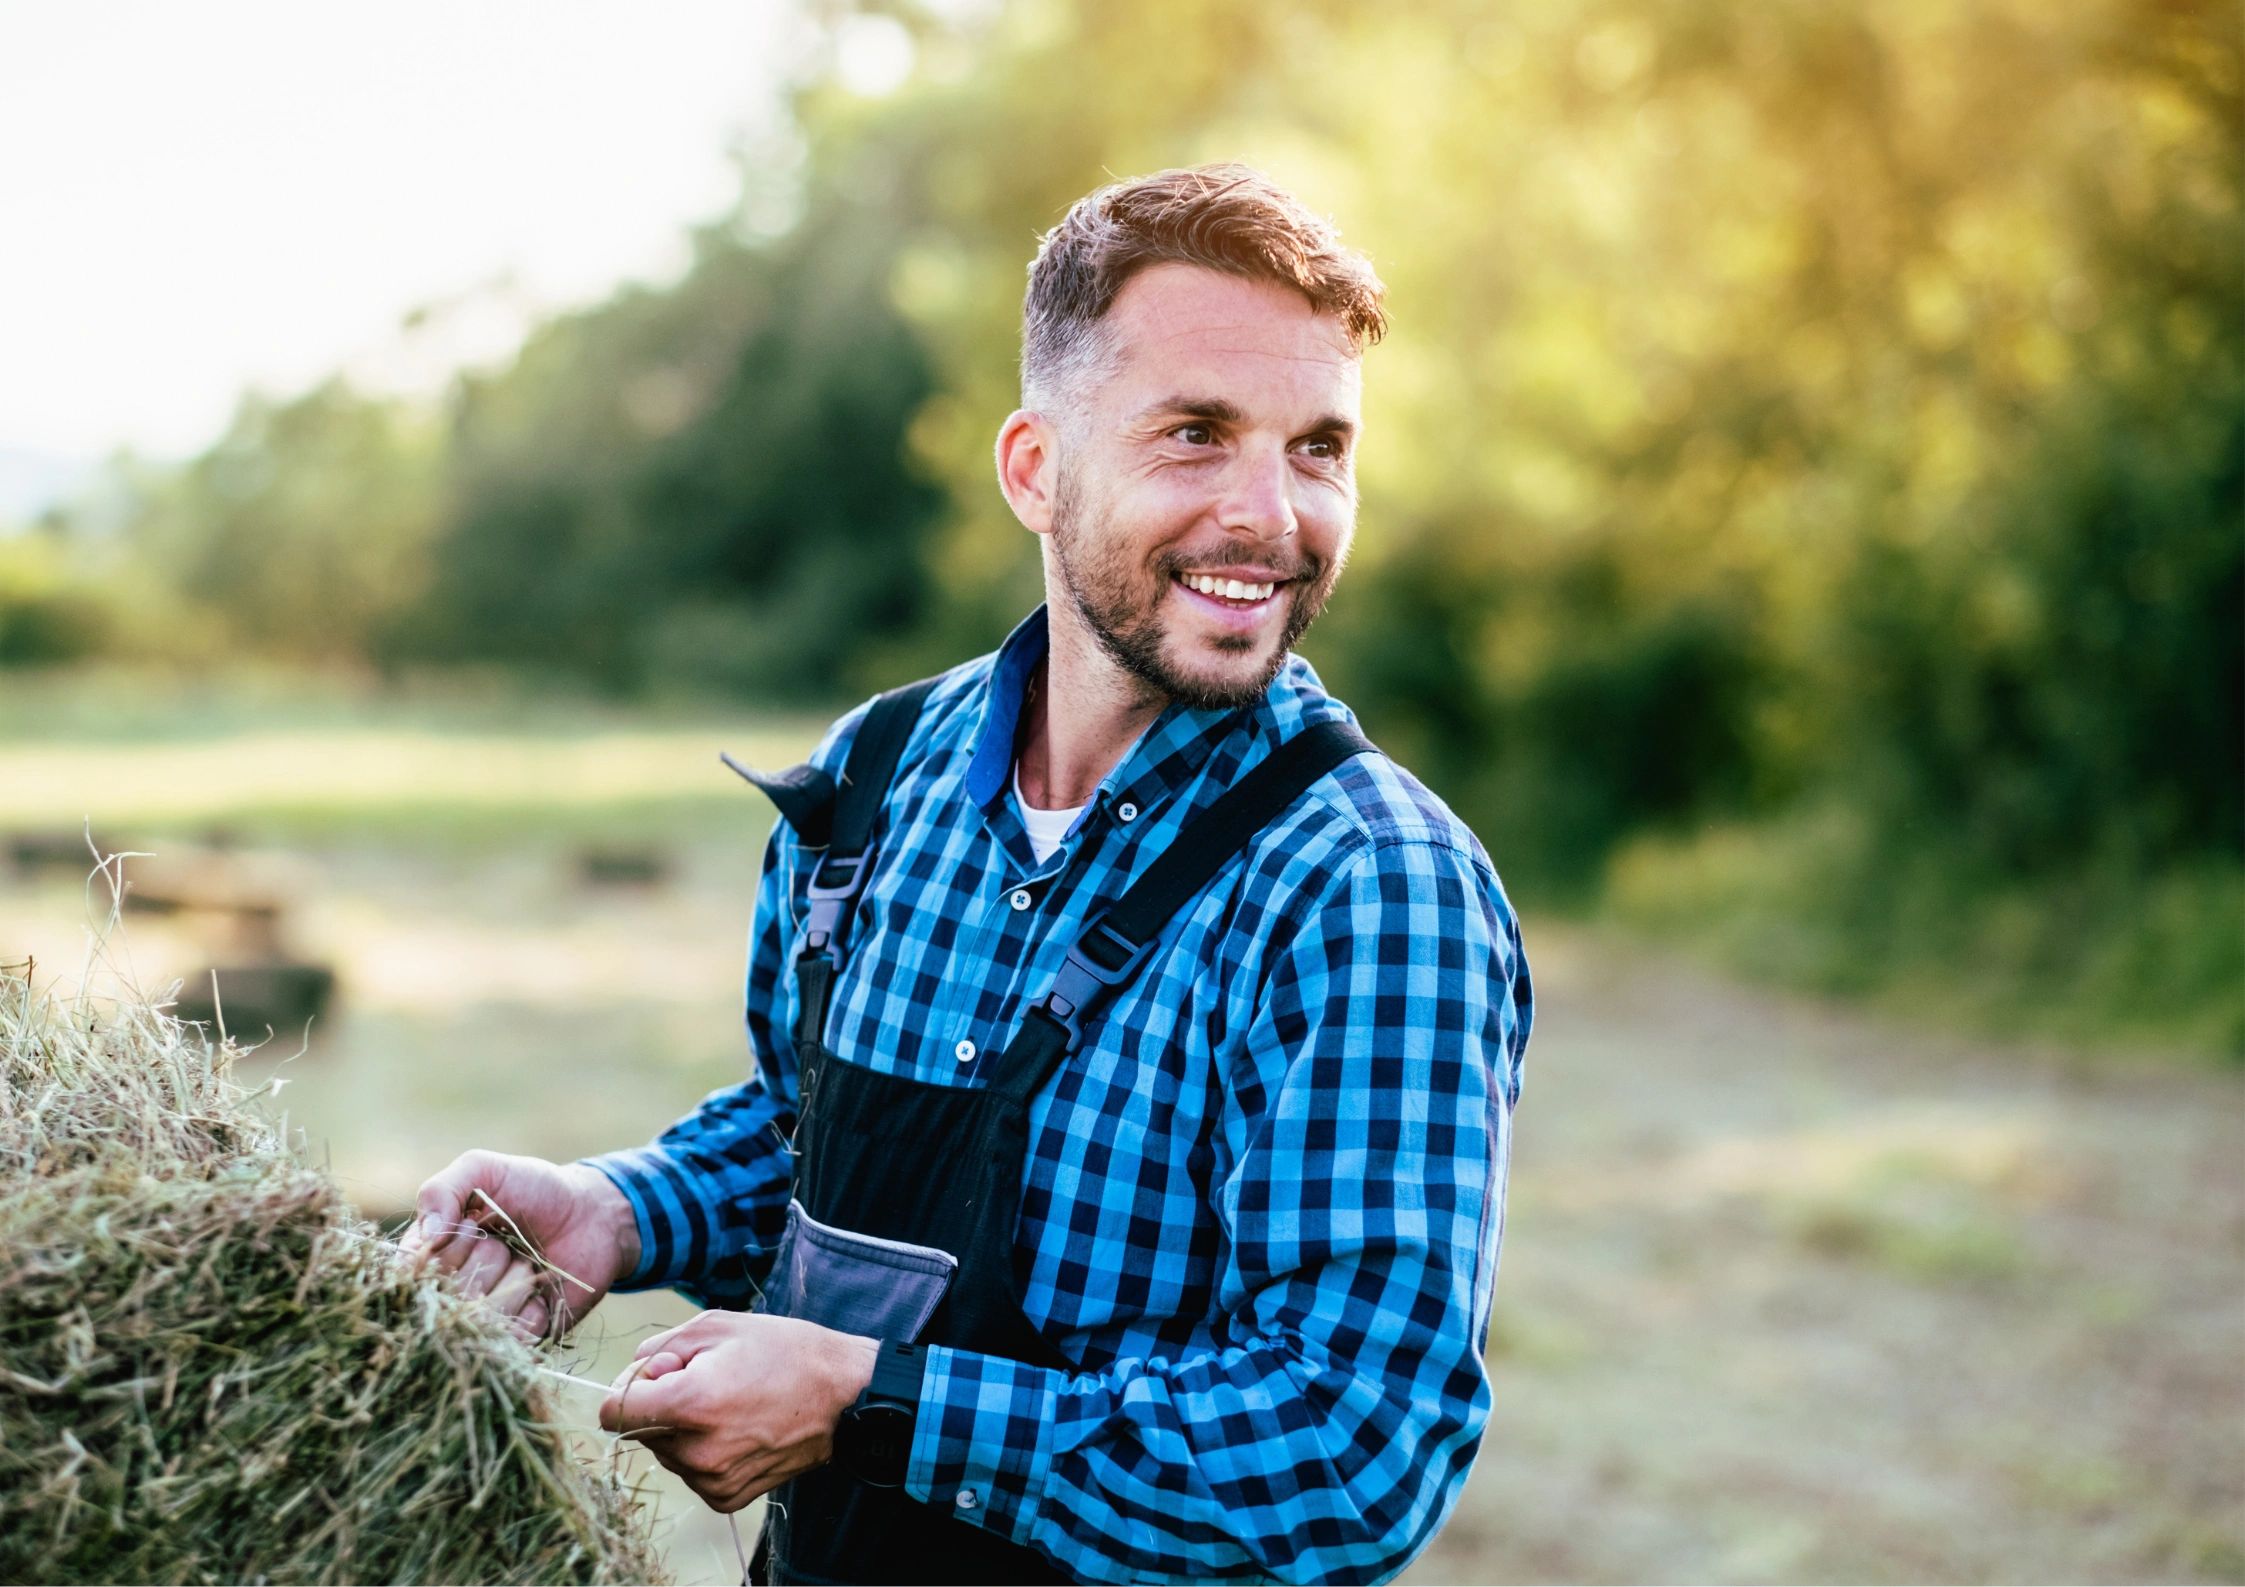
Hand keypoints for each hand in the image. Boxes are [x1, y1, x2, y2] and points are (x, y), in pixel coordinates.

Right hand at [399, 1150, 639, 1341]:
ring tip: (528, 1260)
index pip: (414, 1272)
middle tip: (507, 1240)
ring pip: (485, 1317)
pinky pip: (516, 1337)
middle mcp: (452, 1291)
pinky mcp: (519, 1338)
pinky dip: (535, 1308)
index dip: (447, 1251)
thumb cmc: (533, 1189)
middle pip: (452, 1295)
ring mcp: (486, 1318)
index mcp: (432, 1254)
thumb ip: (442, 1189)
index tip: (474, 1225)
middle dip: (488, 1258)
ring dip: (515, 1281)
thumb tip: (427, 1236)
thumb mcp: (483, 1170)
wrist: (592, 1213)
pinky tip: (543, 1289)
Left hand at [598, 1312, 879, 1512]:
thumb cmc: (786, 1352)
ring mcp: (712, 1479)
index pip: (613, 1412)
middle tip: (711, 1381)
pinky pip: (692, 1473)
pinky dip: (705, 1452)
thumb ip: (659, 1347)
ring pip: (666, 1452)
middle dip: (663, 1404)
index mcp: (690, 1403)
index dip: (630, 1387)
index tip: (660, 1375)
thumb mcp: (718, 1326)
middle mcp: (696, 1451)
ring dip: (683, 1430)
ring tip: (731, 1404)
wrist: (844, 1396)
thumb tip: (636, 1377)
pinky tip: (739, 1430)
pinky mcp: (727, 1497)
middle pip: (641, 1431)